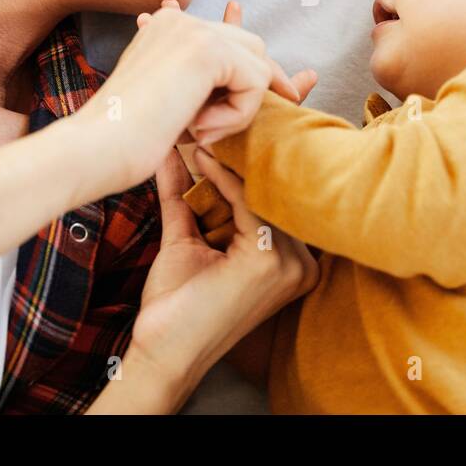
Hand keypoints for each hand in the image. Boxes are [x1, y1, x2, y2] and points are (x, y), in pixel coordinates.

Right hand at [76, 0, 296, 186]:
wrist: (93, 149)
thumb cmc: (126, 142)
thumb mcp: (176, 107)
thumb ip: (210, 90)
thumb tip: (274, 83)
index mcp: (166, 27)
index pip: (229, 38)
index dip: (257, 69)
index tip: (293, 90)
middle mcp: (180, 19)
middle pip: (252, 45)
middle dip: (267, 81)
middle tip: (266, 113)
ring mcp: (193, 30)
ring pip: (256, 64)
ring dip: (241, 107)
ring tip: (201, 131)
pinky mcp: (207, 51)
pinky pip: (255, 83)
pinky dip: (238, 115)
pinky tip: (198, 129)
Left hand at [123, 145, 318, 405]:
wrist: (163, 353)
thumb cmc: (177, 307)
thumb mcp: (186, 239)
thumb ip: (186, 196)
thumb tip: (176, 152)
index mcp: (293, 261)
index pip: (277, 197)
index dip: (259, 157)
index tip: (237, 122)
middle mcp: (302, 263)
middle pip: (276, 190)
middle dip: (255, 147)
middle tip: (232, 112)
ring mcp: (290, 264)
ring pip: (264, 191)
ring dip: (233, 156)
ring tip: (209, 125)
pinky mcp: (268, 261)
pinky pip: (246, 202)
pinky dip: (220, 175)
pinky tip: (199, 154)